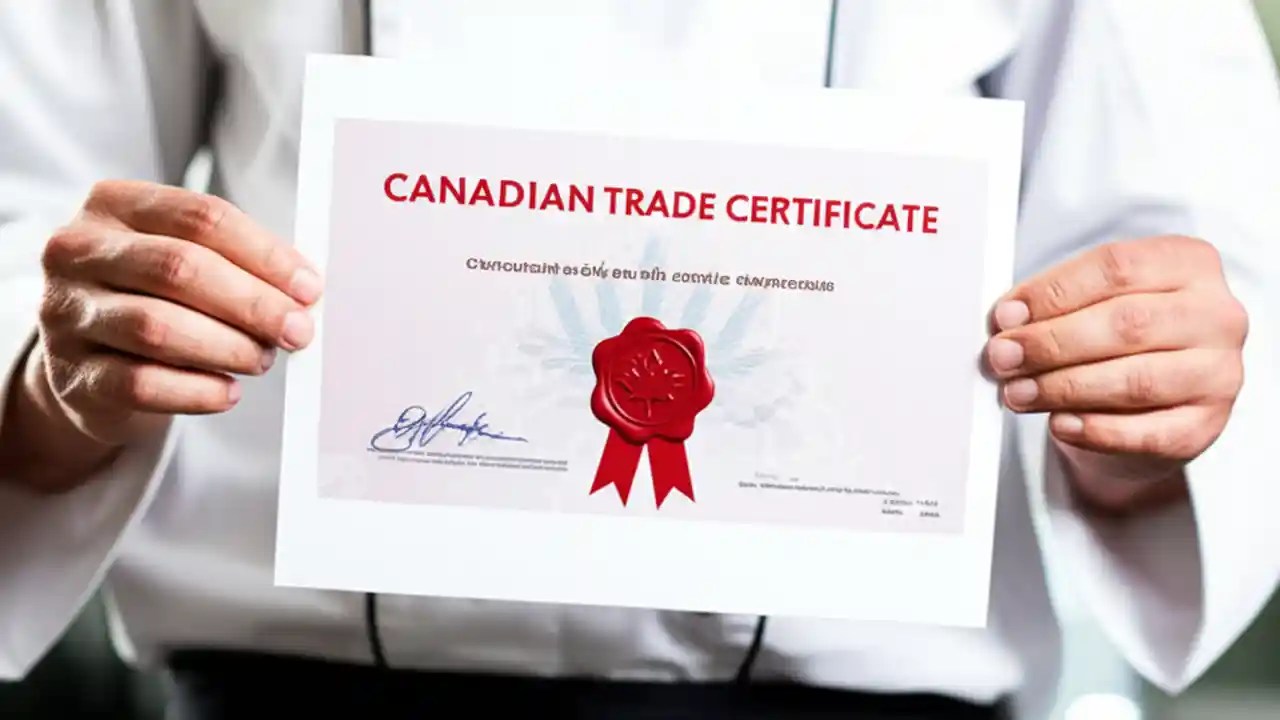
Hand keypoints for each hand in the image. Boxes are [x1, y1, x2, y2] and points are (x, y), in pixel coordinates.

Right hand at [26, 180, 322, 449]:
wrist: (86, 365)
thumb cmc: (153, 298)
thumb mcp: (182, 259)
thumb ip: (234, 261)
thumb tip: (302, 290)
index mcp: (114, 205)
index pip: (201, 217)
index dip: (264, 254)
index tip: (308, 288)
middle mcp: (78, 252)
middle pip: (179, 268)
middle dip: (252, 303)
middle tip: (296, 330)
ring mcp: (66, 315)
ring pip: (158, 327)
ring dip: (228, 347)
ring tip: (261, 358)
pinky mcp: (73, 376)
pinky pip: (143, 384)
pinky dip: (198, 391)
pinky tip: (228, 391)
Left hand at [985, 236, 1246, 509]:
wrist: (1147, 405)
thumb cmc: (1116, 341)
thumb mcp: (1093, 304)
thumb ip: (1056, 304)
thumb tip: (1008, 320)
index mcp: (1188, 264)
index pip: (1116, 267)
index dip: (1053, 292)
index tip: (1006, 315)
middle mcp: (1215, 315)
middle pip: (1126, 323)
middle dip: (1052, 342)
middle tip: (1003, 357)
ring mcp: (1218, 373)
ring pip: (1135, 380)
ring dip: (1063, 388)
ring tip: (1018, 392)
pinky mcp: (1205, 426)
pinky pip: (1147, 433)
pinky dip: (1095, 430)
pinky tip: (1059, 424)